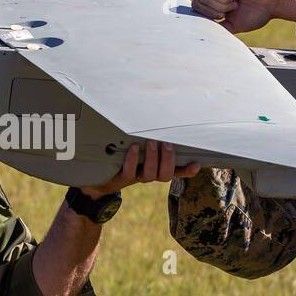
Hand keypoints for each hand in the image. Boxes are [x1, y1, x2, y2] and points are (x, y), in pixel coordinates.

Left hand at [81, 141, 200, 197]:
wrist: (99, 176)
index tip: (197, 163)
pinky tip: (133, 148)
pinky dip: (132, 159)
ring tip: (151, 142)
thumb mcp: (138, 146)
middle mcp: (149, 175)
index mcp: (157, 168)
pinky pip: (129, 172)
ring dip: (152, 157)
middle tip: (167, 144)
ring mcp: (136, 178)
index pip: (177, 171)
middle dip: (168, 159)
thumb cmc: (123, 155)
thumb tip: (161, 117)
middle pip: (165, 174)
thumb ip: (151, 137)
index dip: (187, 170)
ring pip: (150, 174)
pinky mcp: (121, 179)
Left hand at [191, 0, 288, 34]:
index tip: (222, 16)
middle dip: (218, 7)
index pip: (197, 4)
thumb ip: (218, 28)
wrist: (274, 4)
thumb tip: (203, 33)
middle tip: (234, 6)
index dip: (207, 13)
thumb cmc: (256, 14)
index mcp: (214, 0)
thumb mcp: (233, 25)